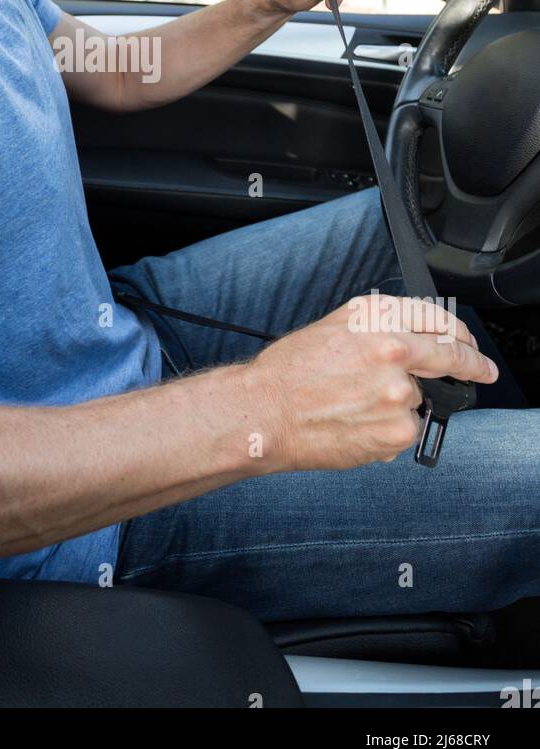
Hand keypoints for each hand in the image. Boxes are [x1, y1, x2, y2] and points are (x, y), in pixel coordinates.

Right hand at [242, 294, 497, 472]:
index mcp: (379, 319)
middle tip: (482, 372)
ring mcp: (400, 392)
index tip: (471, 345)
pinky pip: (406, 429)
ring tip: (357, 406)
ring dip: (401, 403)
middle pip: (453, 357)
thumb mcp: (336, 325)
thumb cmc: (289, 371)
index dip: (461, 334)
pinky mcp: (398, 430)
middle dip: (474, 365)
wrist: (265, 412)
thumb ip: (381, 325)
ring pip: (420, 397)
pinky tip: (357, 424)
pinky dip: (389, 430)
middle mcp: (394, 350)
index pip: (440, 321)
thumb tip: (417, 335)